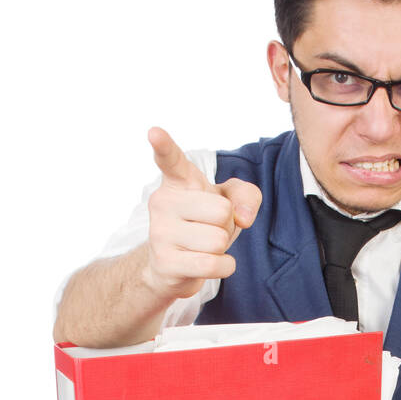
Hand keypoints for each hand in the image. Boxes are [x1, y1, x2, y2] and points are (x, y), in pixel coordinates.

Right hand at [143, 126, 262, 303]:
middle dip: (227, 225)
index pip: (170, 159)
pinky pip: (212, 265)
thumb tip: (243, 218)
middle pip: (222, 212)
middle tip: (209, 228)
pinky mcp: (165, 262)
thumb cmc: (204, 225)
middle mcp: (162, 202)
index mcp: (178, 181)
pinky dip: (224, 266)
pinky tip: (210, 263)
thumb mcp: (229, 202)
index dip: (163, 145)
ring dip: (222, 248)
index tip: (154, 132)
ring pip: (218, 240)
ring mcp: (160, 232)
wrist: (173, 266)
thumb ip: (246, 196)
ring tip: (204, 246)